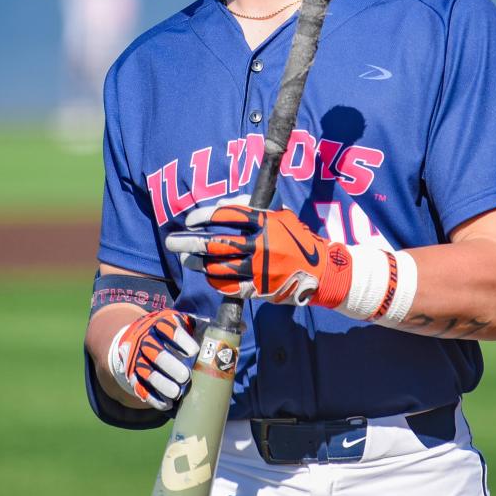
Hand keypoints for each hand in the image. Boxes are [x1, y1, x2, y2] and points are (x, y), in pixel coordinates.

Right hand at [107, 309, 200, 410]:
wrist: (139, 337)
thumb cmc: (171, 333)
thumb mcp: (183, 324)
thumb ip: (202, 328)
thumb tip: (233, 334)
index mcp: (161, 325)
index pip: (170, 330)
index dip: (182, 340)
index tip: (195, 351)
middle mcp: (146, 341)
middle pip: (156, 353)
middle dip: (170, 365)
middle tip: (186, 376)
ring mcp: (137, 359)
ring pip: (147, 372)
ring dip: (162, 383)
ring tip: (176, 393)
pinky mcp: (133, 375)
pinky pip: (140, 388)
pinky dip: (153, 397)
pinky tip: (167, 403)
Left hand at [164, 199, 350, 306]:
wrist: (323, 271)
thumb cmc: (298, 239)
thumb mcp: (280, 217)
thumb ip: (252, 208)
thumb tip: (221, 205)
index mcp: (267, 223)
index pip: (228, 215)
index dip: (204, 216)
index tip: (190, 220)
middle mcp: (262, 245)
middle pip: (216, 243)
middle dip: (189, 242)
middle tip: (172, 242)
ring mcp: (260, 270)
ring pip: (218, 267)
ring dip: (198, 263)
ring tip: (187, 260)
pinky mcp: (261, 290)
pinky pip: (229, 287)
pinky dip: (215, 281)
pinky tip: (208, 276)